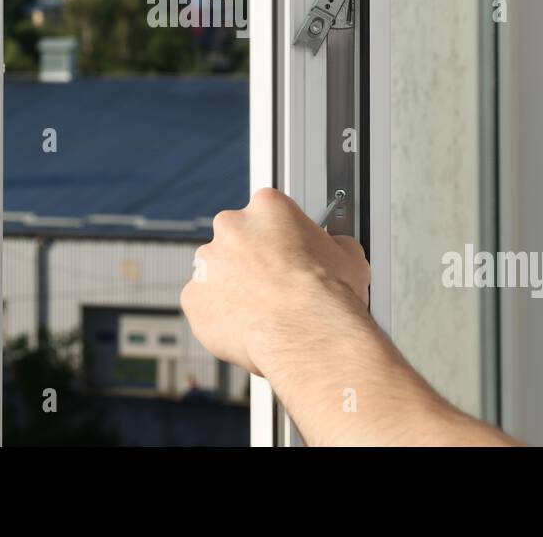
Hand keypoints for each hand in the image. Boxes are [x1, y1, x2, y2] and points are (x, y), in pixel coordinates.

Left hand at [180, 187, 369, 375]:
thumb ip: (334, 245)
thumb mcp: (349, 257)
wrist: (308, 335)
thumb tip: (338, 247)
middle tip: (271, 286)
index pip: (266, 213)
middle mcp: (231, 228)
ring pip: (216, 274)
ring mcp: (208, 263)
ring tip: (260, 313)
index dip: (277, 238)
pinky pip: (202, 306)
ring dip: (232, 289)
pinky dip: (219, 318)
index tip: (284, 254)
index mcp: (267, 208)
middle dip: (249, 261)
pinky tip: (244, 329)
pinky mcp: (193, 298)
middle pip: (235, 240)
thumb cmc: (328, 297)